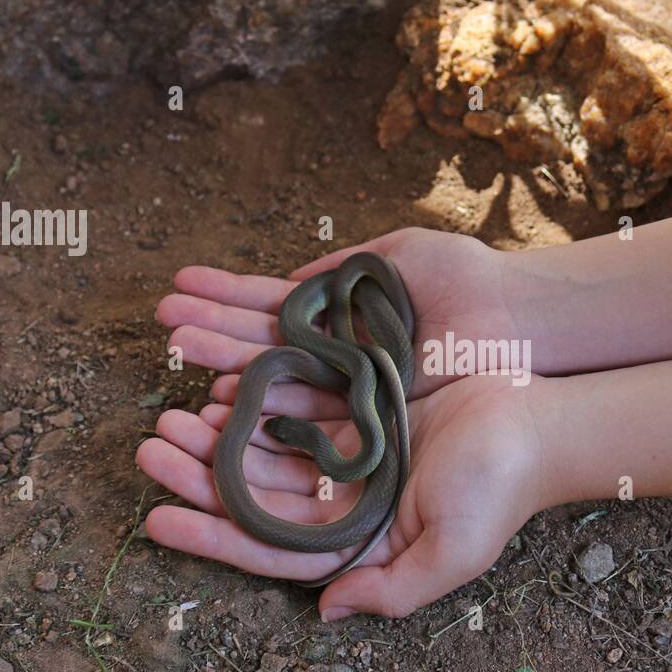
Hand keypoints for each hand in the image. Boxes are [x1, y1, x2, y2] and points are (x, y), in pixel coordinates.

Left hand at [135, 373, 549, 619]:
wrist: (541, 418)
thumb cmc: (499, 488)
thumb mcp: (451, 551)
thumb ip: (392, 589)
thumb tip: (324, 613)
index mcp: (359, 539)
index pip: (269, 545)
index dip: (211, 536)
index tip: (155, 520)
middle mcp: (346, 497)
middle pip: (256, 489)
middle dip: (201, 472)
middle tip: (150, 447)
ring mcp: (349, 448)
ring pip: (266, 442)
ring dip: (219, 430)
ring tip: (171, 412)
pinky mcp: (359, 402)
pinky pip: (296, 397)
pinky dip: (258, 391)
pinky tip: (223, 378)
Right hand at [155, 227, 520, 407]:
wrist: (510, 315)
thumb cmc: (463, 277)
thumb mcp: (395, 252)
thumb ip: (340, 265)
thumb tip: (289, 276)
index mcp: (342, 316)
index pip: (270, 309)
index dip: (226, 300)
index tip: (179, 289)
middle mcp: (338, 357)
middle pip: (262, 344)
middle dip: (211, 330)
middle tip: (160, 321)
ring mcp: (350, 389)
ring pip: (276, 378)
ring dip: (224, 362)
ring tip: (173, 345)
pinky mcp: (368, 418)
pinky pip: (309, 411)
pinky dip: (266, 402)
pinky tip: (222, 391)